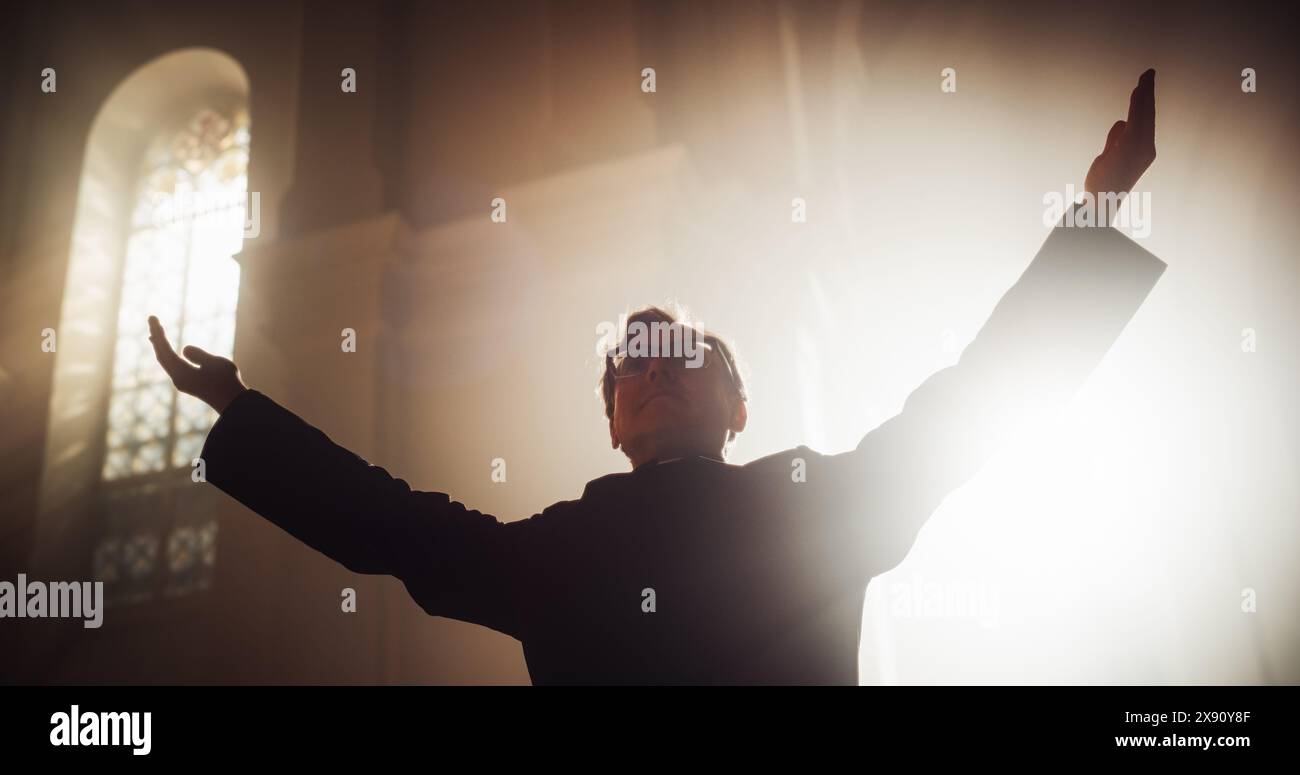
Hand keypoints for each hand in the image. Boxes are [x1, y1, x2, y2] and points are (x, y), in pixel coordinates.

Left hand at [147, 315, 247, 412]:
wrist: (233, 403)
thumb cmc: (227, 381)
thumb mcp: (215, 363)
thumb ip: (199, 355)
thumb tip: (184, 349)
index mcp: (182, 372)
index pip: (165, 350)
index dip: (158, 333)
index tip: (152, 318)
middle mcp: (178, 378)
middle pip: (162, 355)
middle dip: (157, 338)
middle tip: (152, 319)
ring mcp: (182, 383)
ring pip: (166, 362)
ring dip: (160, 347)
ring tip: (154, 335)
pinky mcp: (188, 384)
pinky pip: (172, 367)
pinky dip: (167, 355)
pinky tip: (168, 352)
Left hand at [1085, 69, 1156, 213]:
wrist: (1100, 202)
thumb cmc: (1104, 182)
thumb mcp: (1109, 155)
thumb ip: (1115, 139)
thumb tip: (1121, 123)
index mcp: (1143, 148)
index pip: (1145, 119)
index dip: (1146, 101)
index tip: (1144, 84)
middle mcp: (1146, 148)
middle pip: (1148, 114)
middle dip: (1148, 93)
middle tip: (1148, 73)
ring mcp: (1140, 149)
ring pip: (1143, 116)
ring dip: (1143, 96)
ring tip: (1143, 80)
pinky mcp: (1129, 149)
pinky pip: (1135, 122)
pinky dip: (1137, 106)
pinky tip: (1137, 93)